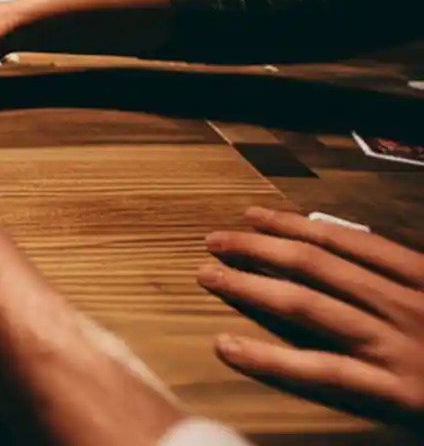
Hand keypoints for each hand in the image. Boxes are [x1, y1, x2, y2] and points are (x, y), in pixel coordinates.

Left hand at [200, 207, 423, 425]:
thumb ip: (403, 281)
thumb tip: (349, 253)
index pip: (347, 241)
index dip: (294, 225)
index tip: (254, 216)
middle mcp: (410, 306)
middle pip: (318, 265)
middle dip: (259, 248)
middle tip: (214, 239)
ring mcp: (400, 349)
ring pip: (309, 306)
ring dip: (250, 286)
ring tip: (208, 275)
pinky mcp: (397, 395)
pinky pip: (320, 371)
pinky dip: (267, 358)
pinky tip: (226, 346)